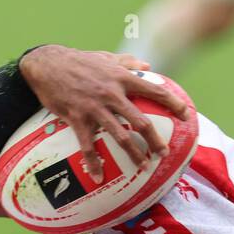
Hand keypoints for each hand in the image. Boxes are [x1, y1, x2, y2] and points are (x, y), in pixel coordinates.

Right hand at [19, 45, 191, 180]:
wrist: (47, 64)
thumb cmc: (78, 60)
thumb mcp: (105, 57)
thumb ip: (128, 62)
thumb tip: (148, 67)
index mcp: (121, 78)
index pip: (154, 91)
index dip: (173, 103)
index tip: (186, 115)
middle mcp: (112, 94)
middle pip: (141, 122)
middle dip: (156, 140)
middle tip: (164, 153)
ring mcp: (95, 108)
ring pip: (120, 136)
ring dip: (134, 154)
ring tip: (142, 166)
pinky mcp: (77, 119)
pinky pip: (88, 146)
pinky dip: (93, 163)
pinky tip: (98, 177)